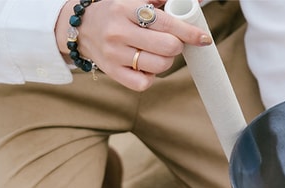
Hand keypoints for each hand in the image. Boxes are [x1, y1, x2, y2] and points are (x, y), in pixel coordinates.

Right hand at [54, 0, 211, 91]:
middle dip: (176, 46)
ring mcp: (114, 54)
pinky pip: (144, 83)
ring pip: (160, 66)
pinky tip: (145, 66)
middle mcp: (118, 31)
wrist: (81, 27)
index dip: (190, 33)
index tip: (203, 38)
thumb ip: (160, 0)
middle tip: (170, 42)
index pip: (166, 23)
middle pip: (168, 47)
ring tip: (156, 52)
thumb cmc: (116, 12)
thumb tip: (196, 1)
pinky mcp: (113, 72)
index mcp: (125, 9)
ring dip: (166, 61)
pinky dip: (151, 77)